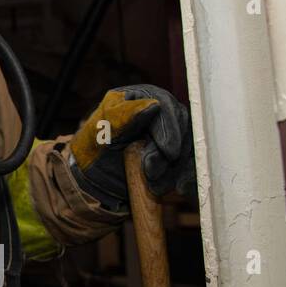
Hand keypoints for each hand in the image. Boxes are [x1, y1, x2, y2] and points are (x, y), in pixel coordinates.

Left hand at [68, 84, 195, 209]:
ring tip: (154, 186)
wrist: (94, 176)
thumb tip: (153, 105)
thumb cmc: (94, 148)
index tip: (169, 151)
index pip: (164, 105)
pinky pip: (191, 162)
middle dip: (170, 154)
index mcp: (139, 98)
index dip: (169, 129)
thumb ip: (124, 117)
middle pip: (182, 127)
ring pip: (189, 146)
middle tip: (152, 172)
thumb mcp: (103, 132)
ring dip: (177, 168)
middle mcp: (160, 111)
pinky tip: (180, 188)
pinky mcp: (178, 153)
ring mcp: (172, 132)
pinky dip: (187, 176)